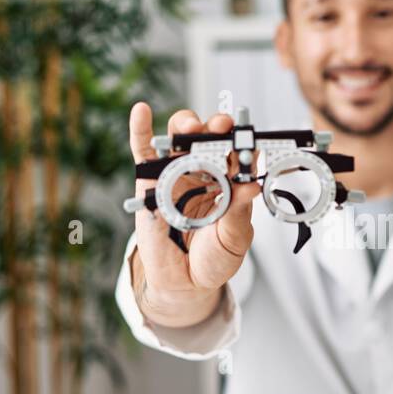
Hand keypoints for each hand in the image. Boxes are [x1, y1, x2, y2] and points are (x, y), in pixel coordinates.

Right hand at [128, 104, 259, 328]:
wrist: (185, 283)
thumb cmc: (213, 258)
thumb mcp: (233, 237)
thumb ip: (239, 211)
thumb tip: (252, 186)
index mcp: (231, 181)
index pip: (239, 154)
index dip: (244, 143)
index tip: (251, 139)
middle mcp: (205, 172)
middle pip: (210, 137)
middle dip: (218, 127)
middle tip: (224, 127)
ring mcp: (177, 173)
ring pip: (180, 138)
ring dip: (187, 124)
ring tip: (193, 127)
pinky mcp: (150, 181)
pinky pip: (143, 151)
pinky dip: (141, 128)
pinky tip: (141, 110)